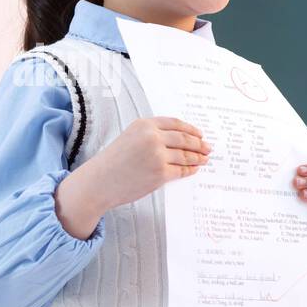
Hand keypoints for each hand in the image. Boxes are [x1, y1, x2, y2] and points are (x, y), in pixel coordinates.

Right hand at [55, 117, 210, 240]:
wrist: (99, 182)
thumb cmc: (112, 163)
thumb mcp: (130, 138)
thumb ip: (151, 135)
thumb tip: (178, 141)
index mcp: (144, 125)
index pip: (175, 123)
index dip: (190, 129)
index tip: (199, 134)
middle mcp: (152, 137)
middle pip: (184, 138)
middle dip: (198, 144)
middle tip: (207, 148)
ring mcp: (157, 155)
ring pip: (185, 155)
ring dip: (197, 157)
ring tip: (204, 159)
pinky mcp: (160, 173)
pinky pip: (181, 170)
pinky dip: (190, 170)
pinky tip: (194, 169)